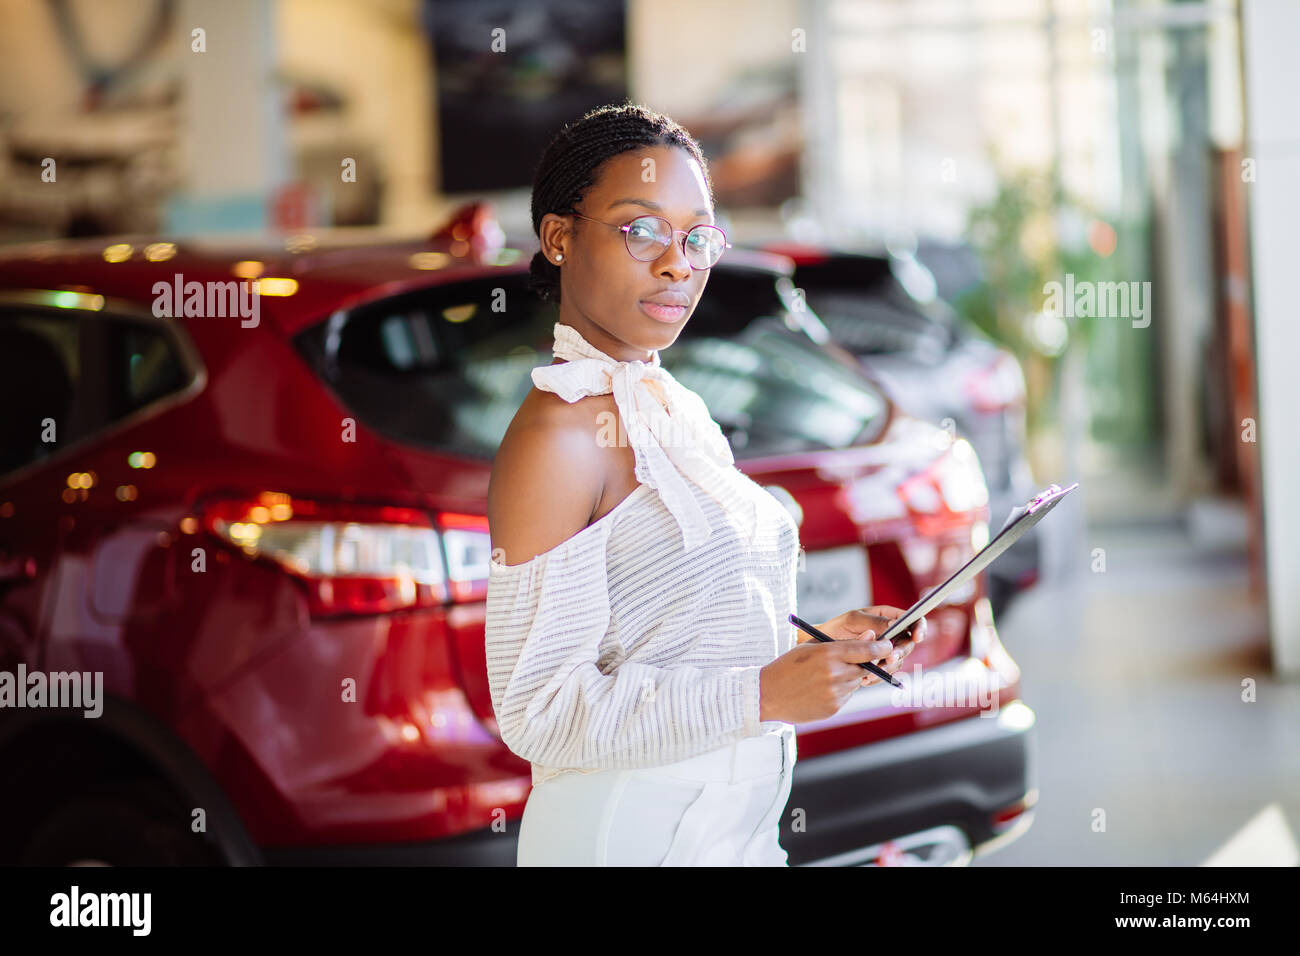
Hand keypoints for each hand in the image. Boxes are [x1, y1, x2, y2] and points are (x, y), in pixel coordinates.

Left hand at [804, 605, 926, 687]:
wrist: (820, 648)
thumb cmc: (836, 628)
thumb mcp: (853, 620)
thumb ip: (875, 622)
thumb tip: (896, 624)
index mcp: (888, 617)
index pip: (912, 620)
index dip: (919, 627)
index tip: (917, 637)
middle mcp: (890, 634)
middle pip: (908, 644)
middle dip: (901, 653)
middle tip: (889, 659)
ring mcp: (886, 651)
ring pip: (898, 661)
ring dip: (888, 668)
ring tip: (870, 672)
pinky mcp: (879, 665)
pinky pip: (886, 673)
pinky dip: (878, 676)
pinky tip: (864, 679)